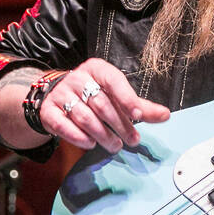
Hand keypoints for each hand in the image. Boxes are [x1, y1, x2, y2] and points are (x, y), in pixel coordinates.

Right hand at [40, 58, 170, 151]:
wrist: (56, 94)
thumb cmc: (94, 94)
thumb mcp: (115, 94)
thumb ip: (139, 106)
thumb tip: (165, 115)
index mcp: (97, 69)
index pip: (114, 81)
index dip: (127, 98)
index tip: (138, 115)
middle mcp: (77, 78)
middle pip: (101, 104)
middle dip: (119, 125)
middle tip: (132, 140)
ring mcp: (61, 94)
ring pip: (84, 116)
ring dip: (102, 134)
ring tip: (115, 145)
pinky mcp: (48, 110)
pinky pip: (63, 124)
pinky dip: (78, 137)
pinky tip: (90, 144)